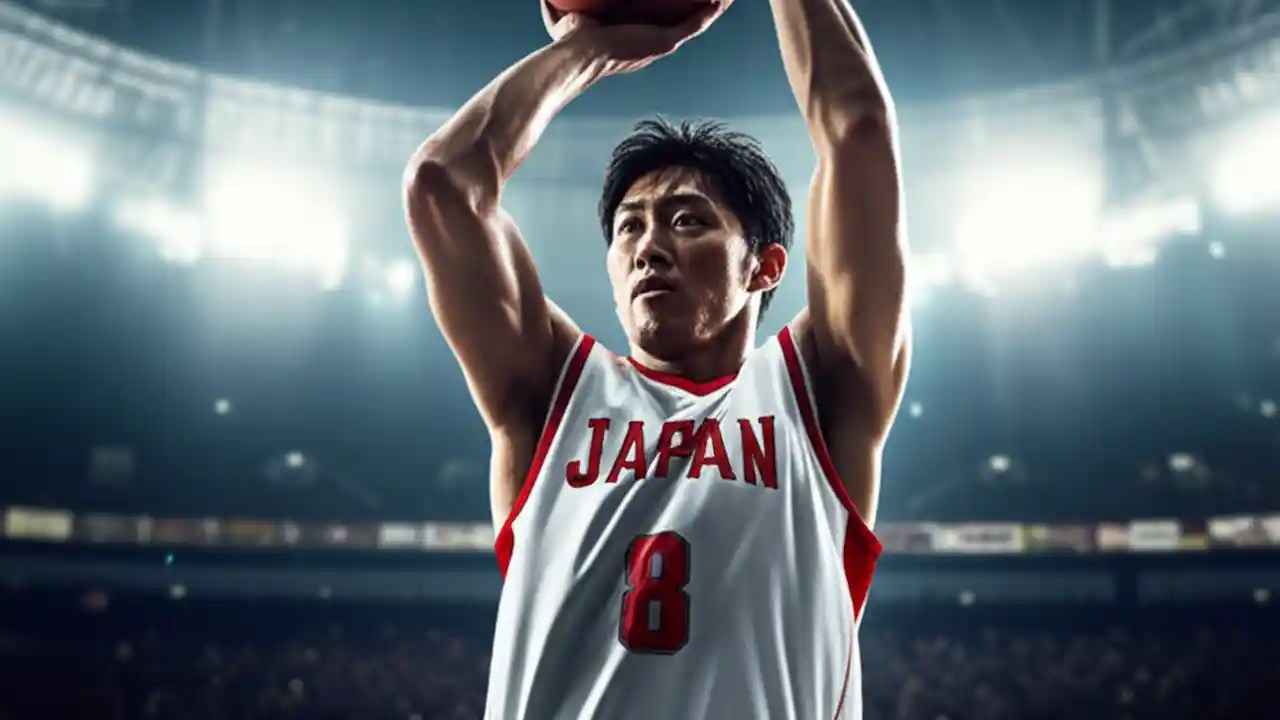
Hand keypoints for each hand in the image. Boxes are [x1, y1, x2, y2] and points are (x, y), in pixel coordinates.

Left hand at [541, 0, 729, 74]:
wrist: (575, 56)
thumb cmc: (567, 42)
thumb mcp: (562, 16)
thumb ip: (555, 3)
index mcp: (633, 36)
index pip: (658, 17)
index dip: (671, 2)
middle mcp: (652, 42)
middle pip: (682, 17)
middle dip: (698, 1)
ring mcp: (661, 43)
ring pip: (696, 18)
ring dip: (713, 4)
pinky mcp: (667, 42)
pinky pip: (697, 21)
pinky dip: (712, 9)